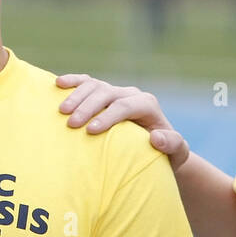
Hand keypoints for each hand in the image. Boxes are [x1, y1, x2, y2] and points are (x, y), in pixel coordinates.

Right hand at [56, 74, 188, 168]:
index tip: (90, 131)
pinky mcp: (102, 94)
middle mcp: (131, 94)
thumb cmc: (166, 155)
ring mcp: (115, 92)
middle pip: (107, 93)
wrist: (157, 149)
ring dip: (76, 95)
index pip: (125, 106)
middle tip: (72, 124)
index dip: (107, 116)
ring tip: (62, 111)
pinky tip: (58, 84)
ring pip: (94, 85)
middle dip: (88, 107)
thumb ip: (173, 145)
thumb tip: (156, 137)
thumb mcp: (177, 154)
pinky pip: (86, 82)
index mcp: (147, 105)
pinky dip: (73, 82)